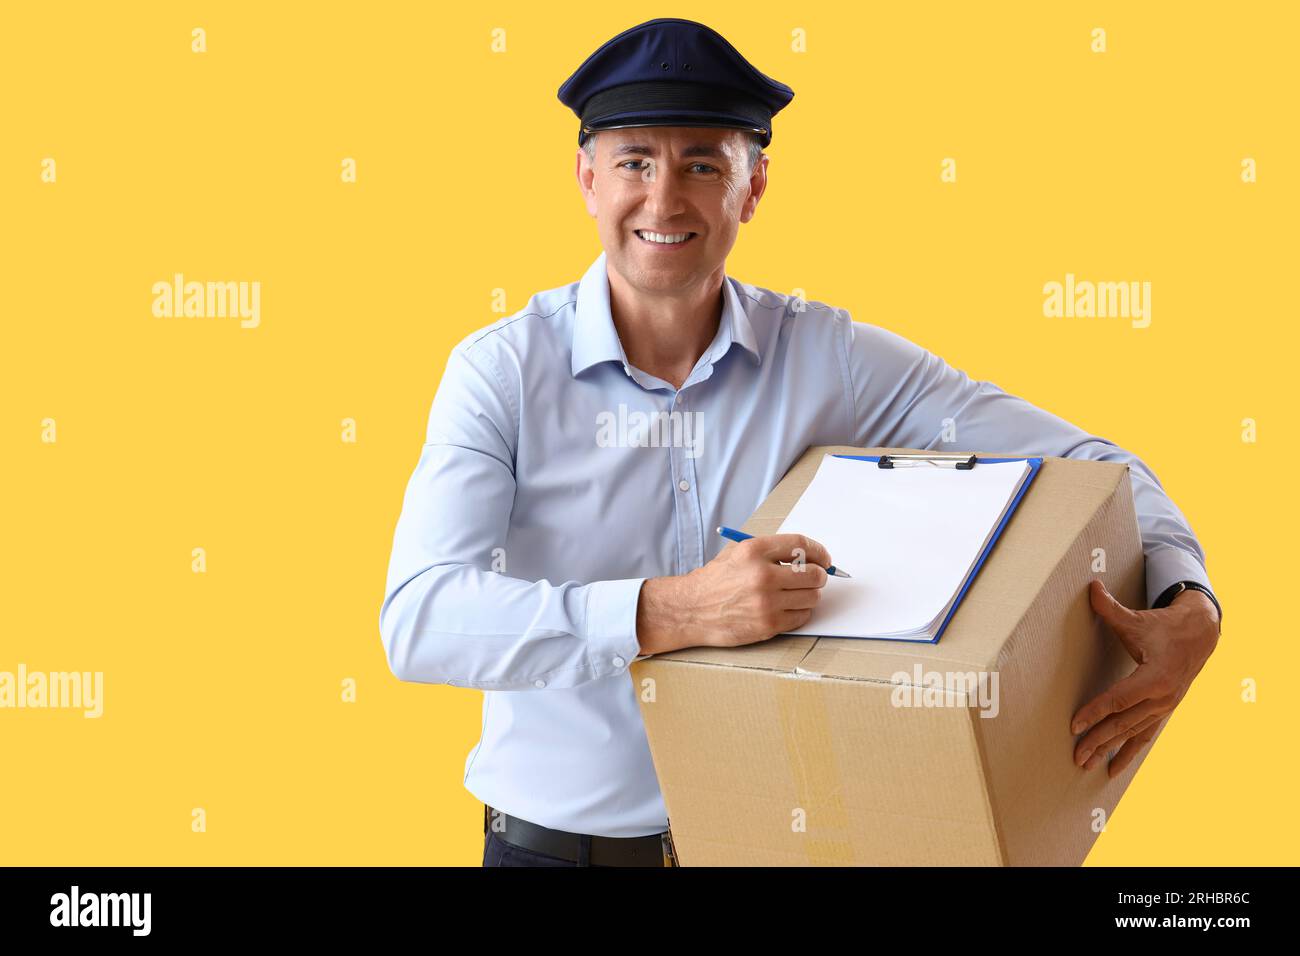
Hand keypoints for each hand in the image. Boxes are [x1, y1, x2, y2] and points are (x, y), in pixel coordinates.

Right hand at [636, 533, 831, 654]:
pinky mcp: (768, 624)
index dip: (818, 551)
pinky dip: (799, 613)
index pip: (801, 545)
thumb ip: (771, 551)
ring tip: (795, 594)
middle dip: (818, 576)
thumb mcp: (738, 553)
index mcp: (754, 550)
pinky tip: (786, 608)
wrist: (692, 609)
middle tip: (814, 578)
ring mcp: (766, 602)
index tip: (824, 558)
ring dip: (809, 595)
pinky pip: (802, 617)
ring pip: (812, 597)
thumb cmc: (716, 580)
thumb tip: (808, 556)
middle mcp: (762, 575)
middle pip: (813, 574)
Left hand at [1070, 579, 1219, 777]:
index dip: (1095, 711)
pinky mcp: (1163, 712)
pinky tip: (1112, 769)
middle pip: (1124, 723)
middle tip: (1075, 755)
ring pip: (1132, 734)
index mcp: (1155, 677)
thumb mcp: (1137, 619)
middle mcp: (1162, 698)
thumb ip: (1110, 608)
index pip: (1119, 699)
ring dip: (1109, 751)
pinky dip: (1128, 754)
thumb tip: (1091, 587)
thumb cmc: (1163, 627)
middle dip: (1098, 740)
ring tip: (1086, 766)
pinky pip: (1144, 737)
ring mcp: (1164, 708)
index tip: (1074, 724)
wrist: (1200, 636)